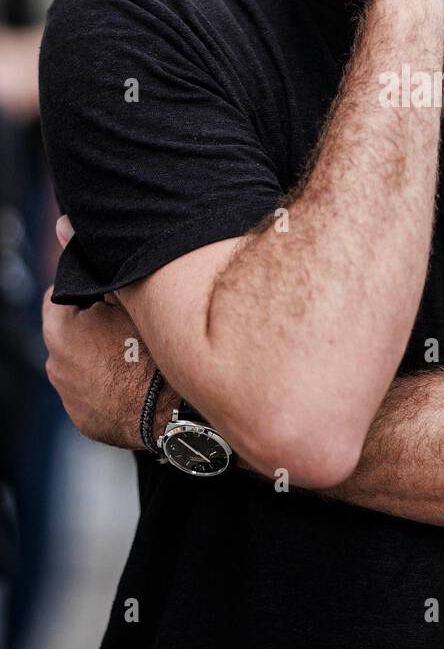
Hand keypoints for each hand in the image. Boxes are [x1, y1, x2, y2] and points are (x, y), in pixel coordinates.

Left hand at [43, 217, 177, 448]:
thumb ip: (96, 261)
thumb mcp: (131, 292)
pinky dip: (111, 384)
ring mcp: (71, 399)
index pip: (62, 293)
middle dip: (96, 323)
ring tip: (139, 352)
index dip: (92, 288)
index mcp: (59, 330)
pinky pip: (96, 393)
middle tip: (133, 322)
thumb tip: (62, 225)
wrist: (182, 413)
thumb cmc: (158, 348)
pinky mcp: (88, 423)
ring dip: (103, 355)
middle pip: (73, 329)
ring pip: (85, 362)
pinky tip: (138, 380)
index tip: (118, 293)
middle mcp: (55, 366)